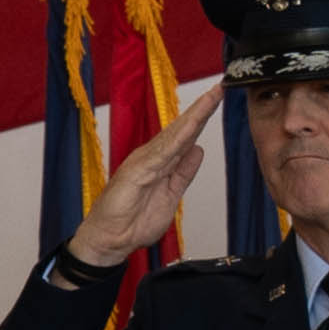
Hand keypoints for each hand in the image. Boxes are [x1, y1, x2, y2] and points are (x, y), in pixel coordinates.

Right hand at [74, 88, 220, 271]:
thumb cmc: (132, 222)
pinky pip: (163, 152)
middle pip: (181, 130)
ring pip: (175, 135)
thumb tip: (198, 150)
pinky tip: (194, 124)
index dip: (202, 119)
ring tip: (212, 96)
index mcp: (160, 163)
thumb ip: (183, 173)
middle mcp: (152, 158)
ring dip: (194, 116)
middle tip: (220, 87)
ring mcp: (144, 163)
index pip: (185, 137)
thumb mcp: (170, 196)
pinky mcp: (137, 172)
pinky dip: (179, 137)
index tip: (218, 99)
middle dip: (201, 109)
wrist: (108, 241)